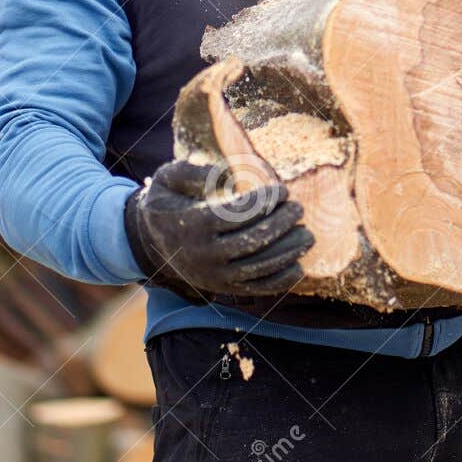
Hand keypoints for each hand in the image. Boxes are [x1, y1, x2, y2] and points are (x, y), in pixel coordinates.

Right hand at [125, 159, 311, 296]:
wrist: (153, 242)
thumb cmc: (168, 203)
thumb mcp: (167, 179)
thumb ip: (192, 172)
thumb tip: (226, 174)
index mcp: (193, 225)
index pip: (236, 215)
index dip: (264, 203)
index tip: (283, 191)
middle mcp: (204, 255)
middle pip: (252, 241)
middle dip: (281, 224)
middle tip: (299, 209)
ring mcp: (215, 276)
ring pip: (259, 268)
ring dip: (288, 252)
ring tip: (307, 235)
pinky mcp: (224, 289)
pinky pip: (257, 289)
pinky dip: (281, 281)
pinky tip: (299, 266)